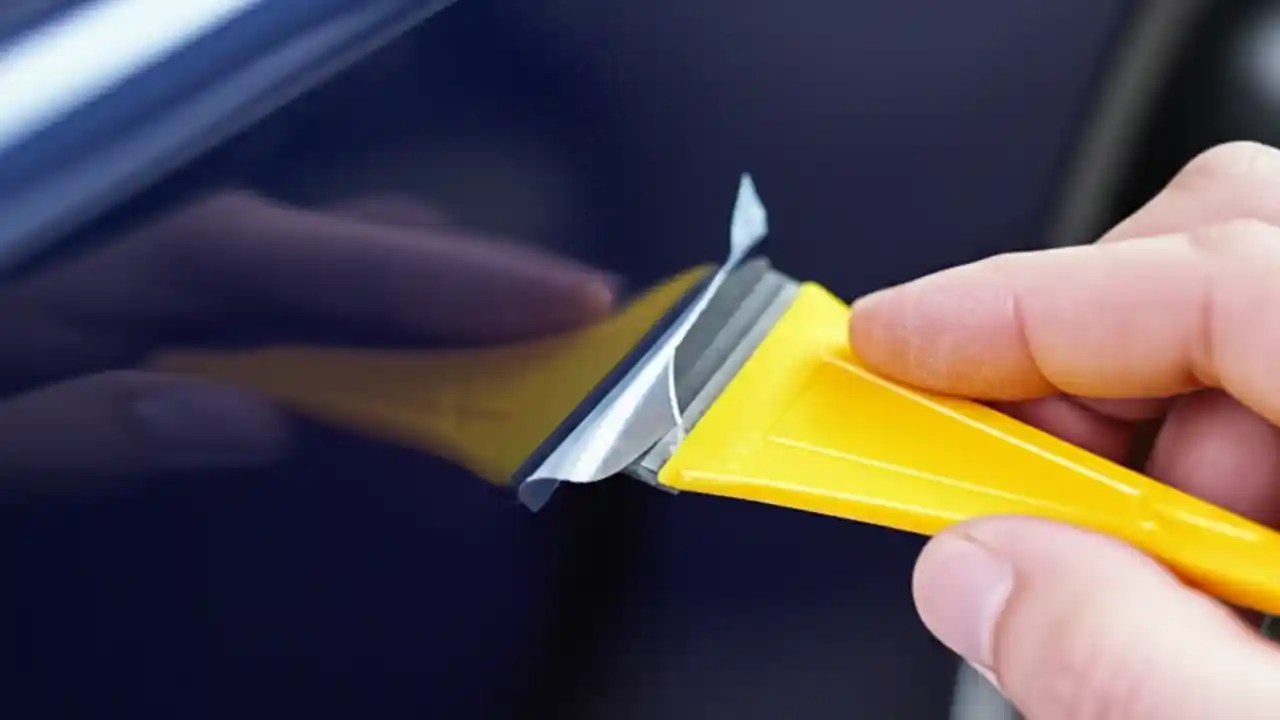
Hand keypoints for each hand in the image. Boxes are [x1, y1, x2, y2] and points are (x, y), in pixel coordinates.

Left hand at [0, 191, 616, 492]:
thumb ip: (78, 427)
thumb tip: (252, 415)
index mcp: (106, 272)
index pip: (286, 251)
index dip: (433, 271)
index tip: (568, 298)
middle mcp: (175, 269)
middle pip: (348, 254)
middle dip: (479, 290)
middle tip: (599, 340)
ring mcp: (207, 309)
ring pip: (361, 298)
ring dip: (460, 345)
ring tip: (548, 396)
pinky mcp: (223, 350)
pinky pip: (335, 357)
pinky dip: (405, 400)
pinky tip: (449, 449)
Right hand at [850, 141, 1279, 717]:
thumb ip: (1122, 665)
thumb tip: (973, 573)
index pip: (1215, 271)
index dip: (1017, 301)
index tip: (888, 343)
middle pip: (1222, 258)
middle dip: (1075, 367)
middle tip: (997, 477)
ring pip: (1245, 326)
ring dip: (1139, 442)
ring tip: (1124, 571)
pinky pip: (1272, 391)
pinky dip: (1203, 474)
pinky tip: (1196, 573)